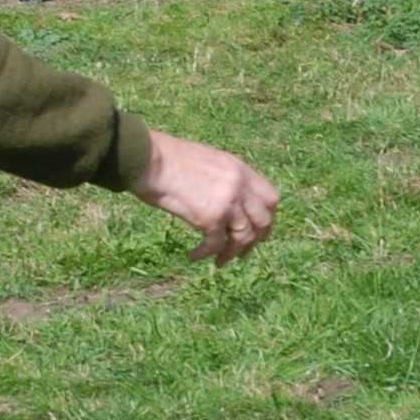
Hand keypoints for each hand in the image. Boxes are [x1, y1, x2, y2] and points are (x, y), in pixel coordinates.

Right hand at [131, 130, 276, 263]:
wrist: (148, 159)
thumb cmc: (168, 158)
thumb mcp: (207, 161)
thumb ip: (224, 179)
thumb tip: (227, 200)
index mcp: (240, 169)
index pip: (271, 198)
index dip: (267, 218)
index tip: (257, 230)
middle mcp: (239, 185)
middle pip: (263, 220)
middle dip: (256, 240)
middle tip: (243, 251)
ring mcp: (227, 202)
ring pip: (244, 237)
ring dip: (232, 253)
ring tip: (220, 261)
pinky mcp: (210, 217)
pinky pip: (216, 244)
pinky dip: (206, 254)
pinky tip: (194, 256)